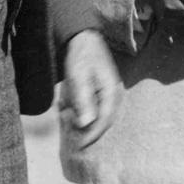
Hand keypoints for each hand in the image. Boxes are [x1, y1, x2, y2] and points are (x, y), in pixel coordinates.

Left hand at [60, 29, 124, 147]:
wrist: (83, 38)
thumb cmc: (81, 56)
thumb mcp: (78, 77)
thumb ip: (83, 100)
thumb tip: (86, 124)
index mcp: (111, 90)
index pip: (105, 119)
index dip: (93, 134)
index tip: (81, 144)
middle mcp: (113, 92)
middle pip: (104, 119)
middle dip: (88, 129)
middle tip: (72, 134)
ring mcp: (109, 91)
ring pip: (99, 114)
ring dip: (85, 120)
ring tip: (69, 120)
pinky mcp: (102, 90)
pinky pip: (95, 107)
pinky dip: (84, 111)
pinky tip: (71, 109)